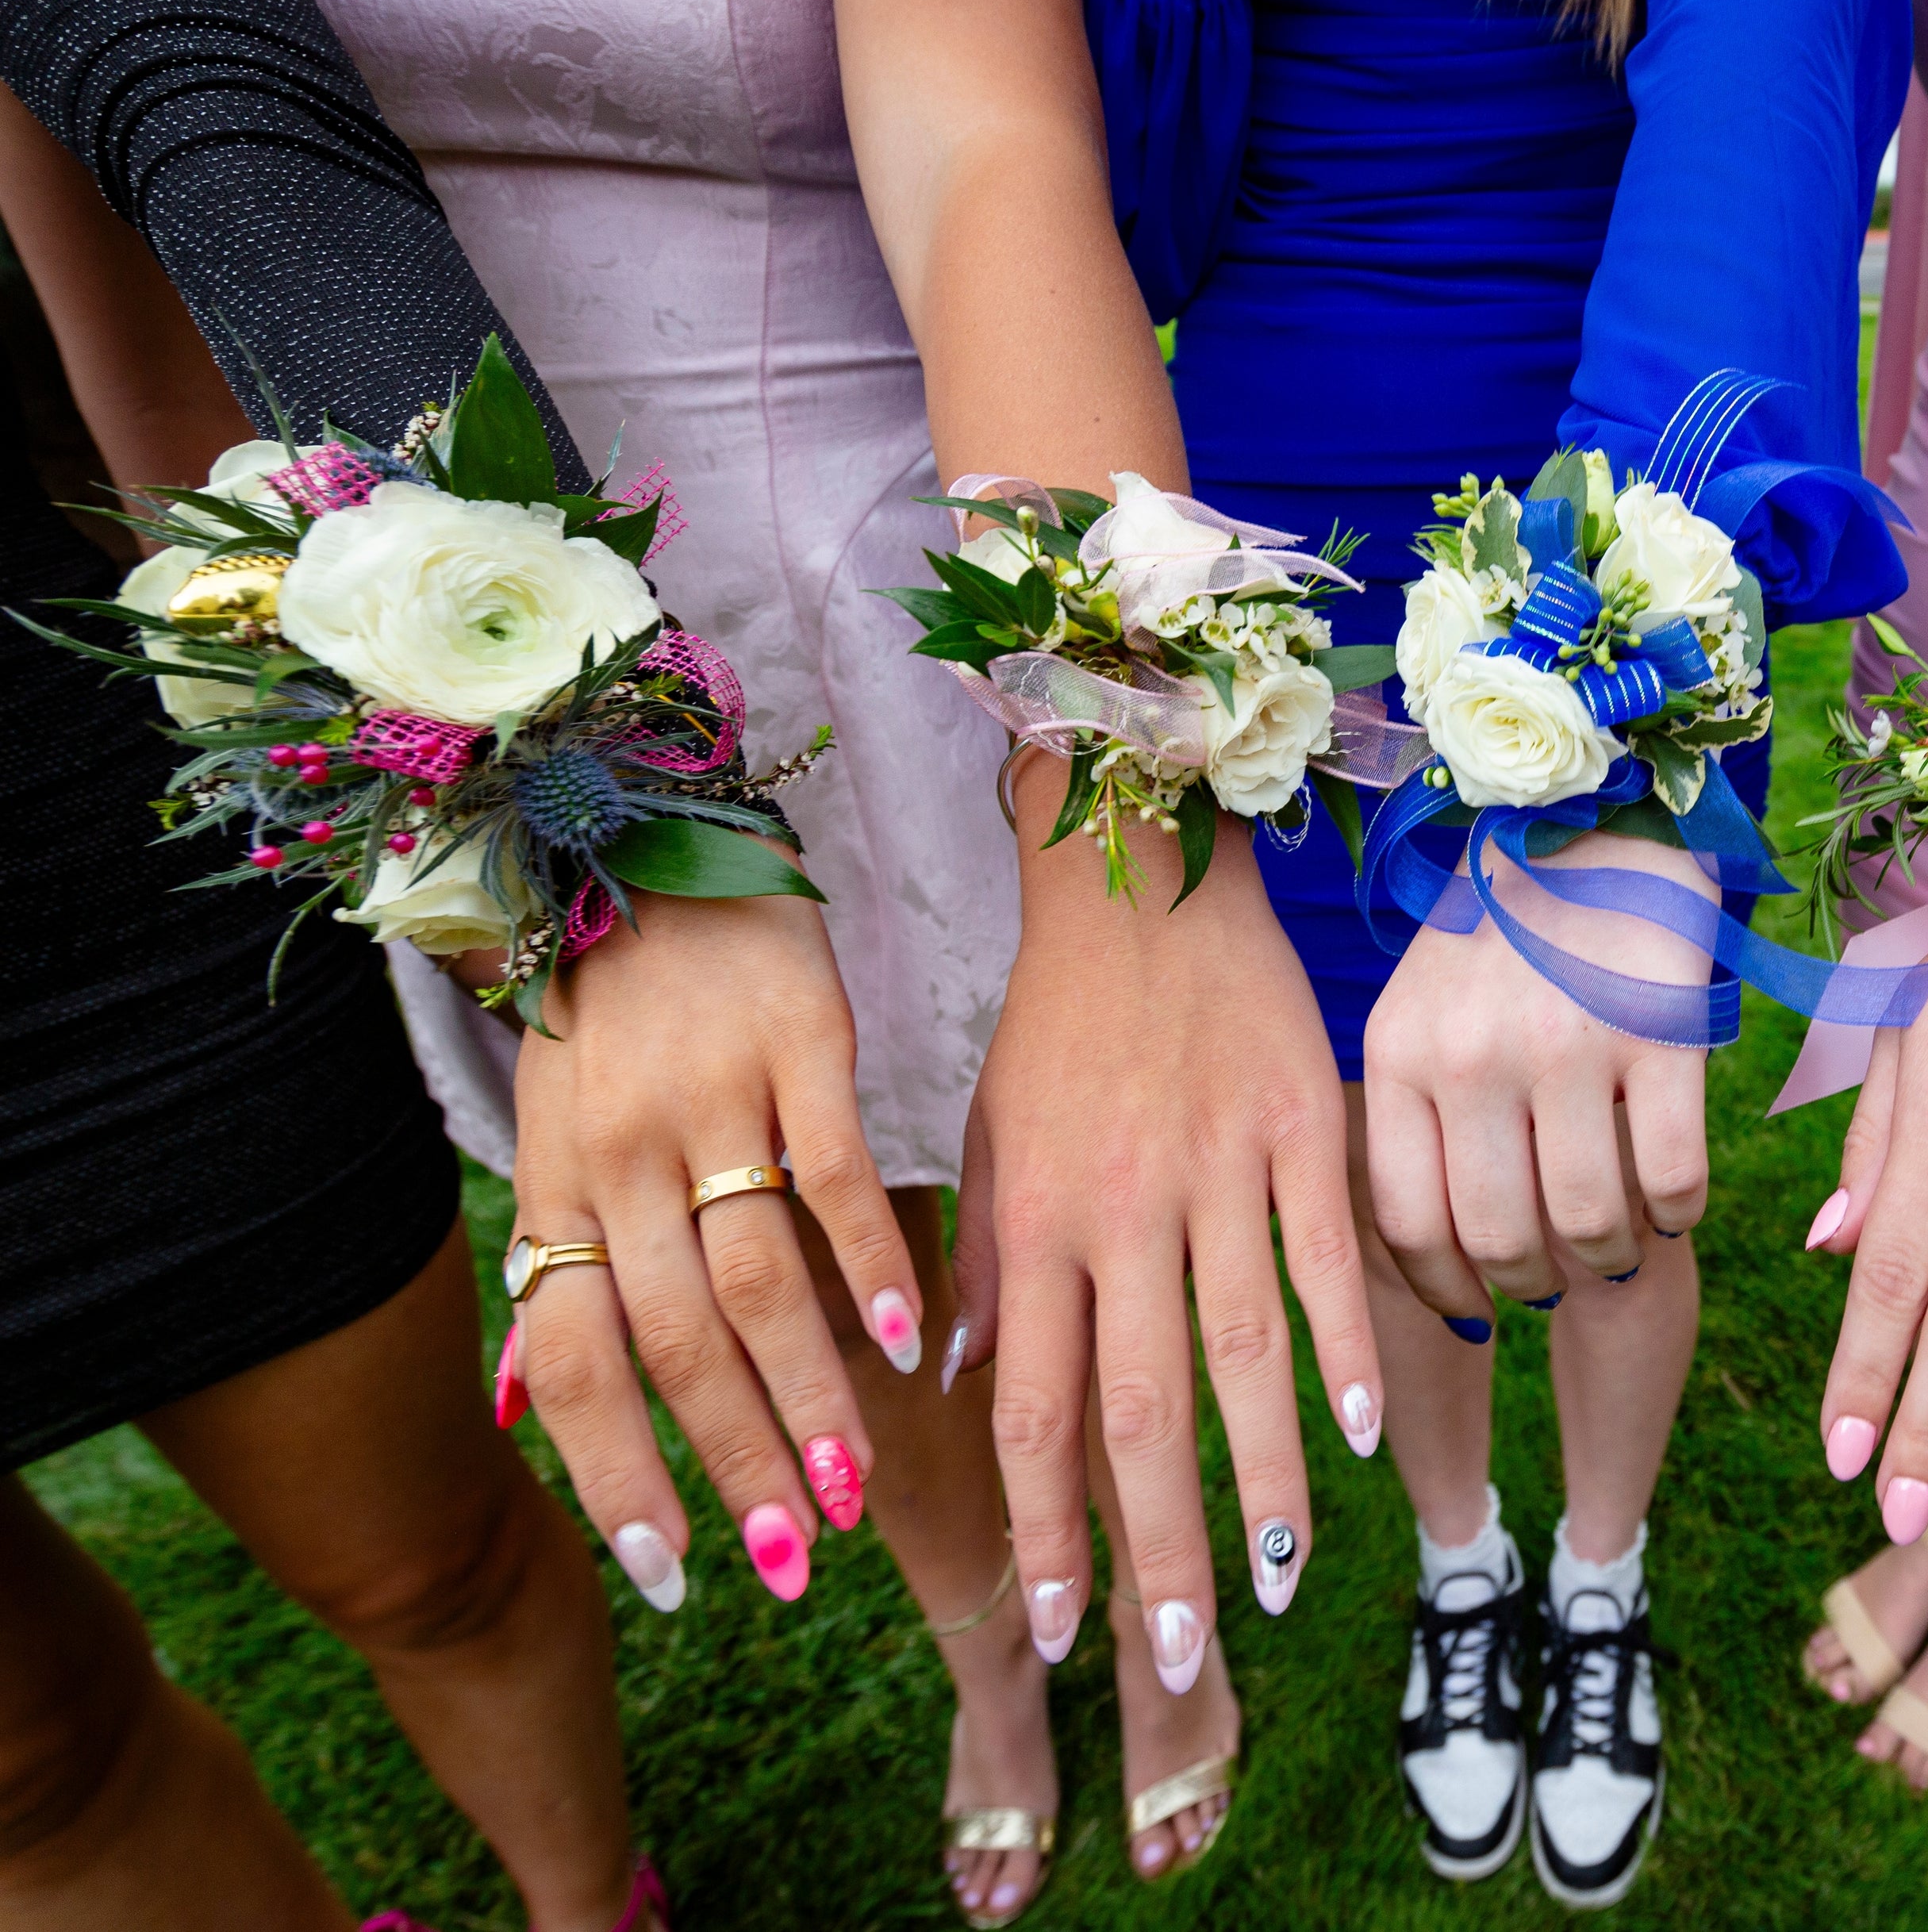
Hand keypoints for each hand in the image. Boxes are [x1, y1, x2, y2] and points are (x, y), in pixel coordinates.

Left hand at [510, 880, 919, 1608]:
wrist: (646, 837)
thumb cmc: (611, 1014)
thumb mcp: (560, 1139)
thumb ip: (565, 1270)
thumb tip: (535, 1418)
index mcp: (558, 1190)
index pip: (576, 1364)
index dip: (619, 1476)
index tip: (675, 1576)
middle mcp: (619, 1156)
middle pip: (675, 1346)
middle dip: (736, 1468)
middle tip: (796, 1561)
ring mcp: (707, 1097)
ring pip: (756, 1280)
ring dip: (809, 1396)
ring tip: (856, 1484)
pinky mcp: (796, 1041)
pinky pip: (831, 1174)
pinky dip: (868, 1264)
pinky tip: (906, 1339)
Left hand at [959, 777, 1380, 1680]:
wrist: (1142, 868)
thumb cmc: (1058, 1014)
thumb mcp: (989, 1132)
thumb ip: (984, 1261)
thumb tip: (966, 1383)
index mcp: (1037, 1220)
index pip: (1036, 1410)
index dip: (1046, 1532)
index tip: (1056, 1632)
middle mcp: (1121, 1210)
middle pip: (1138, 1412)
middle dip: (1158, 1550)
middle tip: (1183, 1658)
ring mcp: (1217, 1170)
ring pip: (1242, 1352)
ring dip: (1266, 1479)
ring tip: (1283, 1579)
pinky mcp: (1299, 1126)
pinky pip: (1323, 1257)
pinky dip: (1344, 1351)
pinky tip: (1359, 1438)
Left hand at [1361, 830, 1718, 1327]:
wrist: (1594, 817)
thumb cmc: (1503, 937)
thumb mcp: (1423, 1011)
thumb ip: (1419, 1121)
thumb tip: (1450, 1278)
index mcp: (1400, 1051)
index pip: (1410, 1224)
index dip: (1449, 1288)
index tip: (1480, 1303)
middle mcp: (1473, 1052)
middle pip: (1502, 1239)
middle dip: (1534, 1283)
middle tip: (1557, 1274)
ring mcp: (1569, 1040)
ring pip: (1589, 1222)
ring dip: (1608, 1256)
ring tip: (1615, 1241)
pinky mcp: (1660, 1029)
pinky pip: (1673, 1179)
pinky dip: (1675, 1215)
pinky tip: (1670, 1203)